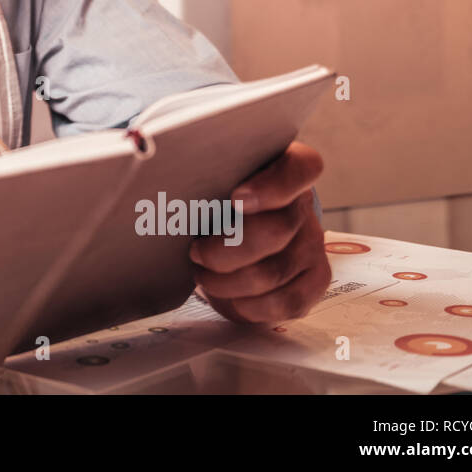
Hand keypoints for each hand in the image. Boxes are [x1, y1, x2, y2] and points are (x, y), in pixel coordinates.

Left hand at [190, 141, 330, 323]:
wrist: (232, 228)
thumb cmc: (214, 197)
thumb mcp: (208, 178)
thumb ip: (198, 172)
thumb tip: (156, 173)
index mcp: (284, 166)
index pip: (300, 167)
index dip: (273, 186)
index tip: (235, 198)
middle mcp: (303, 205)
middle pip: (278, 228)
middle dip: (227, 249)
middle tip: (195, 252)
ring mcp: (312, 243)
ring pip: (276, 270)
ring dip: (230, 280)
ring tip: (203, 276)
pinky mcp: (314, 279)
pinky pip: (288, 301)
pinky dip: (251, 305)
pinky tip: (229, 297)